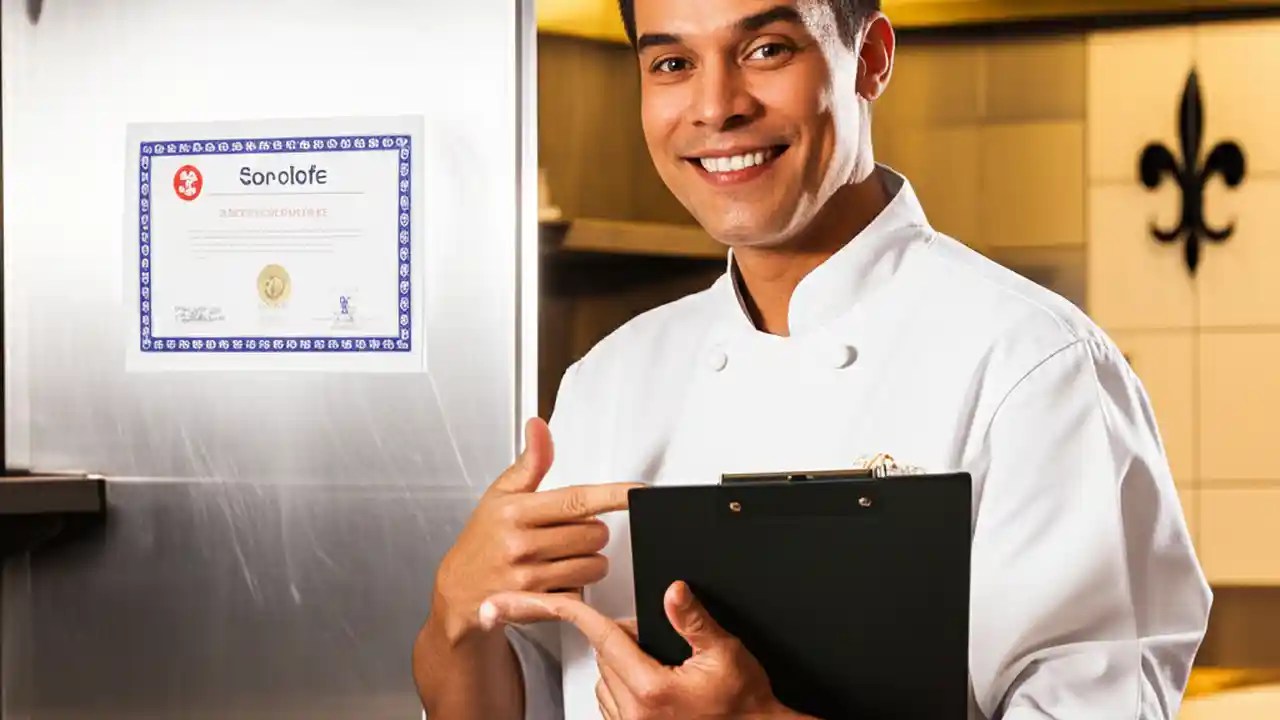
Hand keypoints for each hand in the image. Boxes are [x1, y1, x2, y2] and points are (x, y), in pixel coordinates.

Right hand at [432, 418, 641, 643]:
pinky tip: (557, 580)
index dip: (613, 495)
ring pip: (593, 565)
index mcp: (516, 512)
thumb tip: (539, 425)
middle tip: (572, 533)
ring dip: (589, 560)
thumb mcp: (501, 495)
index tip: (638, 491)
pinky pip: (581, 593)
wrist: (459, 591)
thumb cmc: (483, 539)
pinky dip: (577, 587)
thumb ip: (530, 463)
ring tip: (565, 557)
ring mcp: (529, 579)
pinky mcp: (536, 607)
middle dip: (593, 532)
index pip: (576, 500)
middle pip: (594, 534)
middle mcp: (521, 544)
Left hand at [481, 581, 807, 718]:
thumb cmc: (745, 707)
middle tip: (662, 642)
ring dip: (624, 662)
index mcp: (652, 690)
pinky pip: (613, 700)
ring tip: (667, 668)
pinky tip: (658, 685)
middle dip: (625, 637)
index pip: (601, 637)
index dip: (566, 609)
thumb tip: (673, 591)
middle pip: (605, 654)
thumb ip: (694, 621)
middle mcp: (635, 714)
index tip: (527, 602)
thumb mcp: (727, 655)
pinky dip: (626, 684)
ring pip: (605, 677)